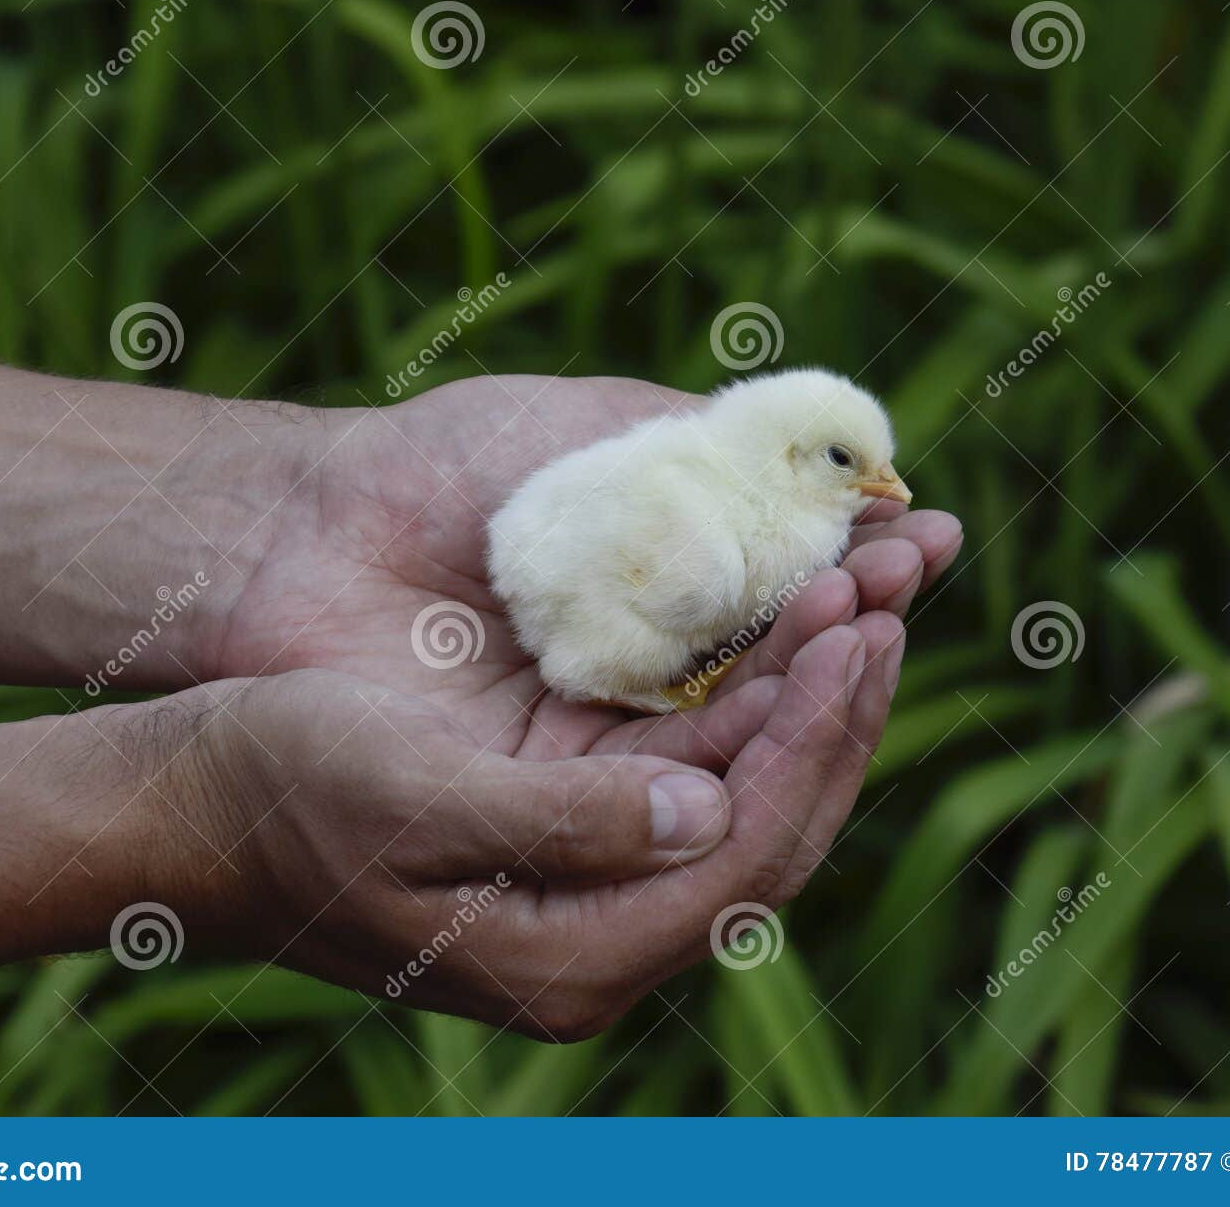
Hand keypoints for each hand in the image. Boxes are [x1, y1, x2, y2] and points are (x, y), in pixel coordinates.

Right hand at [177, 622, 904, 1039]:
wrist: (193, 800)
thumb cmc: (286, 793)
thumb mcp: (420, 802)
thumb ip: (568, 823)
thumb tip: (712, 811)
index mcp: (569, 957)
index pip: (741, 859)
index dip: (811, 745)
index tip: (853, 635)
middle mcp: (597, 934)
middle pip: (764, 829)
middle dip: (832, 715)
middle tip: (885, 600)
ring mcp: (587, 883)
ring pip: (737, 790)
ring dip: (798, 696)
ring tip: (853, 595)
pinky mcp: (568, 825)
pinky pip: (685, 763)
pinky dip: (737, 694)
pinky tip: (771, 623)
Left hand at [216, 375, 963, 760]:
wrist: (306, 532)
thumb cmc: (444, 463)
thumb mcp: (601, 433)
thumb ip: (722, 455)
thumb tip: (862, 472)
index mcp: (668, 590)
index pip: (794, 603)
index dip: (860, 572)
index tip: (924, 534)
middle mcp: (651, 678)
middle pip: (784, 679)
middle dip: (853, 627)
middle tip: (898, 579)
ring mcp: (608, 741)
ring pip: (741, 744)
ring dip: (815, 688)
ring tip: (866, 618)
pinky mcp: (561, 796)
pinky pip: (671, 790)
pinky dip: (740, 752)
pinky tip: (795, 693)